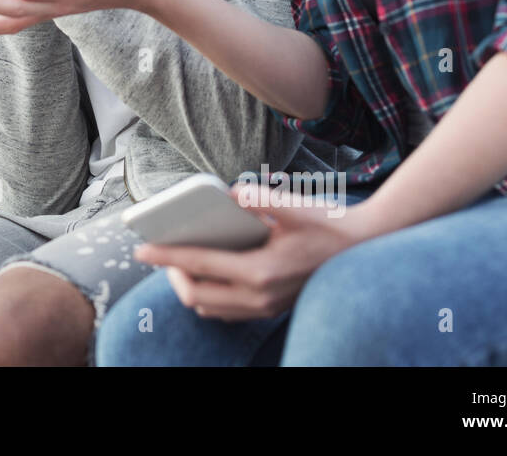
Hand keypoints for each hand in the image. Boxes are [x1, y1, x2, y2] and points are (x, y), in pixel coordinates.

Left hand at [135, 187, 381, 320]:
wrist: (364, 249)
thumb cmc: (327, 224)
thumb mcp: (292, 205)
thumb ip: (257, 197)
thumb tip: (227, 194)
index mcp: (260, 271)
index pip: (198, 266)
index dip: (166, 257)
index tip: (141, 250)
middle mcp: (260, 297)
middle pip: (197, 296)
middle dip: (173, 276)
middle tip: (162, 254)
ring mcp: (266, 308)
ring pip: (210, 309)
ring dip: (190, 289)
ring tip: (180, 263)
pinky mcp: (271, 310)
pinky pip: (227, 312)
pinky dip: (209, 296)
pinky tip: (207, 273)